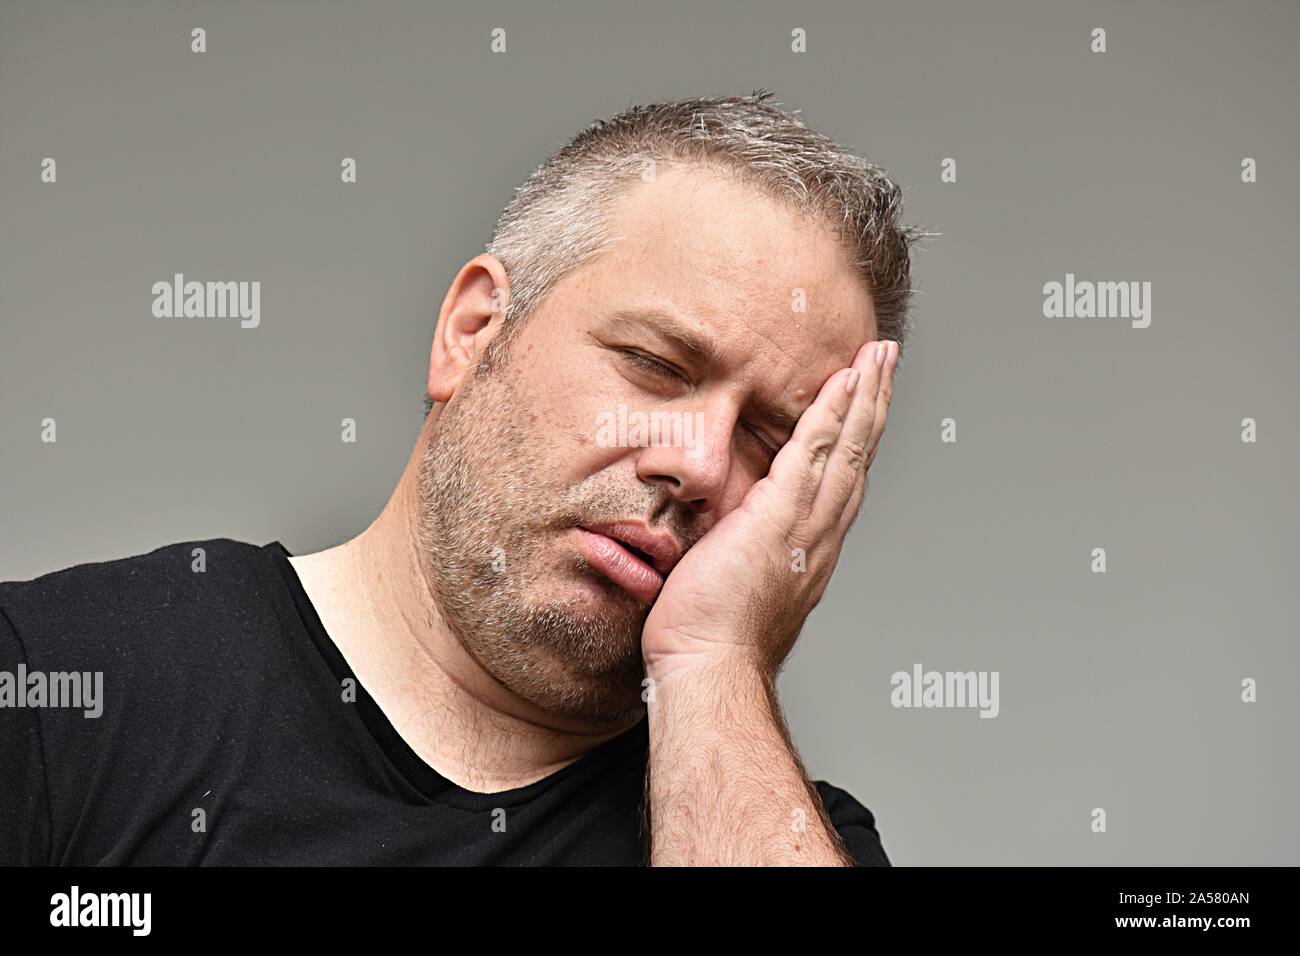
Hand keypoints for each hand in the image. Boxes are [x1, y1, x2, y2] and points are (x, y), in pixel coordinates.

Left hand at [642, 339, 897, 680]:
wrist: (708, 667)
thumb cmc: (707, 638)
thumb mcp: (732, 581)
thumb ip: (740, 549)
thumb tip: (724, 534)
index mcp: (810, 548)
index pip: (841, 478)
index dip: (856, 435)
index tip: (864, 399)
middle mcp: (820, 534)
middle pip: (857, 455)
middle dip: (873, 403)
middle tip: (886, 360)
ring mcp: (806, 525)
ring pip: (846, 447)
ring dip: (864, 396)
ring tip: (878, 355)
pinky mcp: (781, 517)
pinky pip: (814, 452)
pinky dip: (834, 413)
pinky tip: (844, 379)